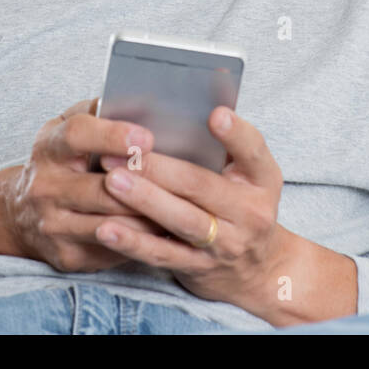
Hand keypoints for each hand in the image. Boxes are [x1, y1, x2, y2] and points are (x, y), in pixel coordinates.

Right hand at [5, 97, 164, 272]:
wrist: (22, 213)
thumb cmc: (60, 162)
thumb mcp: (68, 127)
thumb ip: (99, 111)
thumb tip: (143, 100)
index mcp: (49, 148)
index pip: (77, 136)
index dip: (113, 136)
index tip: (147, 138)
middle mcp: (45, 187)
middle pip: (101, 189)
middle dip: (142, 186)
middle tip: (180, 182)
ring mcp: (54, 225)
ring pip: (112, 224)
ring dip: (149, 217)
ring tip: (182, 208)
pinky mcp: (67, 255)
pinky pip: (114, 249)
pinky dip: (141, 241)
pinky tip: (164, 231)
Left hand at [94, 106, 289, 310]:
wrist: (256, 269)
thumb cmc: (242, 204)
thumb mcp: (249, 174)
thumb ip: (227, 143)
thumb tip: (196, 98)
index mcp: (262, 180)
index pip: (254, 152)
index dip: (236, 134)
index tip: (214, 114)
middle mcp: (249, 213)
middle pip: (201, 185)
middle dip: (159, 167)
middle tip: (123, 150)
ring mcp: (225, 244)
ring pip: (181, 220)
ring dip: (143, 200)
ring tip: (111, 181)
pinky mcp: (198, 267)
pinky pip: (162, 254)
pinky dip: (133, 243)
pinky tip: (106, 229)